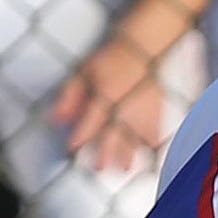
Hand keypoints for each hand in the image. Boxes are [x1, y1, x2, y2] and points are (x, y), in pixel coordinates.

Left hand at [52, 38, 170, 174]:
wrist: (144, 48)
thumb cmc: (112, 59)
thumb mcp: (83, 73)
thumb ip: (70, 97)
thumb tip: (58, 119)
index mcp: (106, 95)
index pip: (91, 123)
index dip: (80, 138)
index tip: (72, 150)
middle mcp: (126, 106)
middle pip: (116, 136)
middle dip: (107, 154)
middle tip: (100, 168)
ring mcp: (145, 111)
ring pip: (138, 139)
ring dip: (130, 155)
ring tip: (123, 168)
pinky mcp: (159, 112)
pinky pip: (157, 134)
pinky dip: (152, 146)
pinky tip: (147, 155)